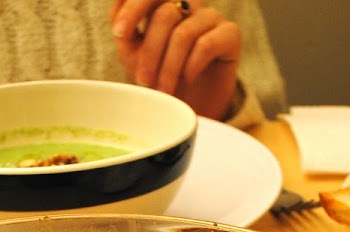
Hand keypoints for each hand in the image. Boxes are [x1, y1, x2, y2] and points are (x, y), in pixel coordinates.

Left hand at [111, 0, 241, 119]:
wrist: (191, 103)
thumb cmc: (159, 75)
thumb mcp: (134, 55)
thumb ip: (125, 33)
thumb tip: (119, 22)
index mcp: (161, 3)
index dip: (132, 8)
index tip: (119, 33)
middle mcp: (187, 3)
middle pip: (165, 12)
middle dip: (151, 50)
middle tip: (143, 79)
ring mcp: (210, 16)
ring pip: (184, 34)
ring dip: (169, 67)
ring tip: (164, 90)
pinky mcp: (230, 33)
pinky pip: (207, 45)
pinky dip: (191, 67)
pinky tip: (186, 80)